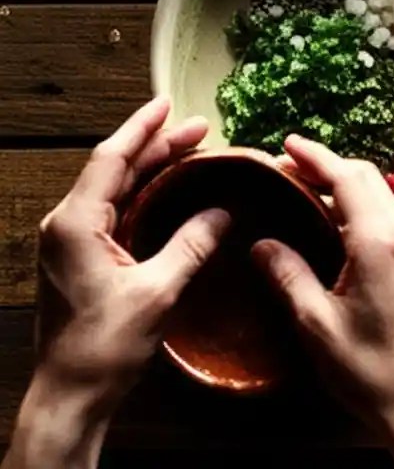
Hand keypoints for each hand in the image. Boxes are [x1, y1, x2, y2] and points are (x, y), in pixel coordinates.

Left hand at [3, 96, 230, 468]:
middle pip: (115, 170)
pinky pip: (114, 212)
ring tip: (190, 151)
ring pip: (115, 190)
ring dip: (152, 169)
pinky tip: (171, 193)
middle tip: (200, 128)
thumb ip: (192, 245)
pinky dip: (144, 196)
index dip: (142, 127)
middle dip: (156, 146)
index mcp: (75, 223)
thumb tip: (223, 211)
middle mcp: (66, 225)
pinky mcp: (80, 259)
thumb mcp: (158, 291)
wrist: (71, 393)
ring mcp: (70, 242)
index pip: (111, 159)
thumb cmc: (105, 345)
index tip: (168, 103)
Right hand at [253, 135, 393, 468]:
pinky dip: (359, 206)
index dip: (316, 157)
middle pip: (368, 178)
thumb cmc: (368, 369)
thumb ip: (289, 275)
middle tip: (287, 165)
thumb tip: (262, 243)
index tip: (286, 144)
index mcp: (380, 243)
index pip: (348, 178)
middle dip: (328, 164)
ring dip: (345, 184)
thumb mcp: (316, 323)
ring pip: (380, 195)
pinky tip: (332, 219)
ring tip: (304, 186)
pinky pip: (387, 217)